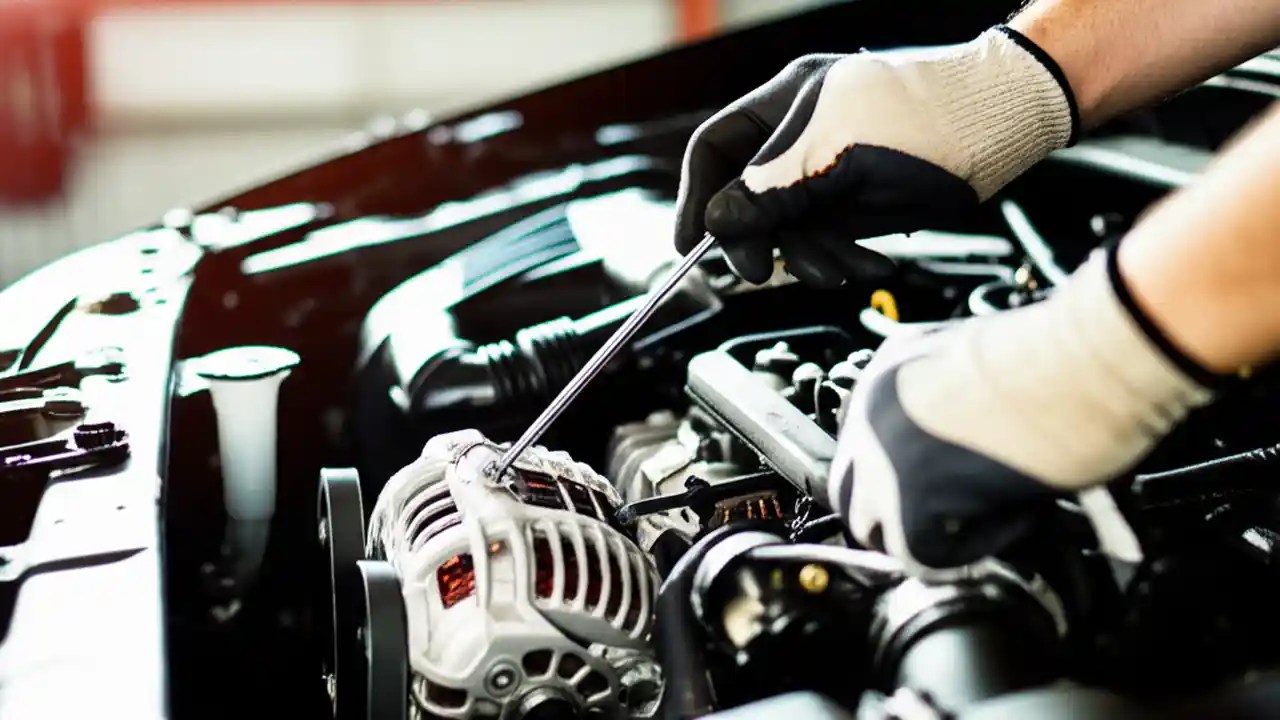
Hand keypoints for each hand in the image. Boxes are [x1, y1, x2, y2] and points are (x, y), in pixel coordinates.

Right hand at [674, 26, 1077, 286]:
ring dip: (810, 257)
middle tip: (763, 273)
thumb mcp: (837, 156)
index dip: (696, 197)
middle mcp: (802, 137)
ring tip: (841, 271)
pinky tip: (869, 264)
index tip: (690, 245)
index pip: (716, 149)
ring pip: (791, 229)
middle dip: (762, 239)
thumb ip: (771, 191)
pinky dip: (844, 258)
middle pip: (750, 199)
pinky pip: (830, 240)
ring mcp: (831, 171)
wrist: (1007, 126)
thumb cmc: (929, 118)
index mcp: (787, 103)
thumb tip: (717, 221)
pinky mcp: (859, 202)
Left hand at [826, 248, 1215, 573]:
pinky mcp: (907, 501)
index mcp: (888, 371)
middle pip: (852, 487)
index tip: (944, 485)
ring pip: (874, 527)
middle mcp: (872, 410)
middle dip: (898, 510)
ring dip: (929, 532)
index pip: (864, 442)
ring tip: (995, 510)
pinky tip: (1019, 512)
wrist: (1089, 358)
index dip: (902, 472)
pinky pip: (921, 556)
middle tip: (957, 515)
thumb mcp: (983, 364)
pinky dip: (973, 547)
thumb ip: (953, 405)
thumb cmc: (1065, 353)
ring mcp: (881, 457)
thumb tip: (962, 451)